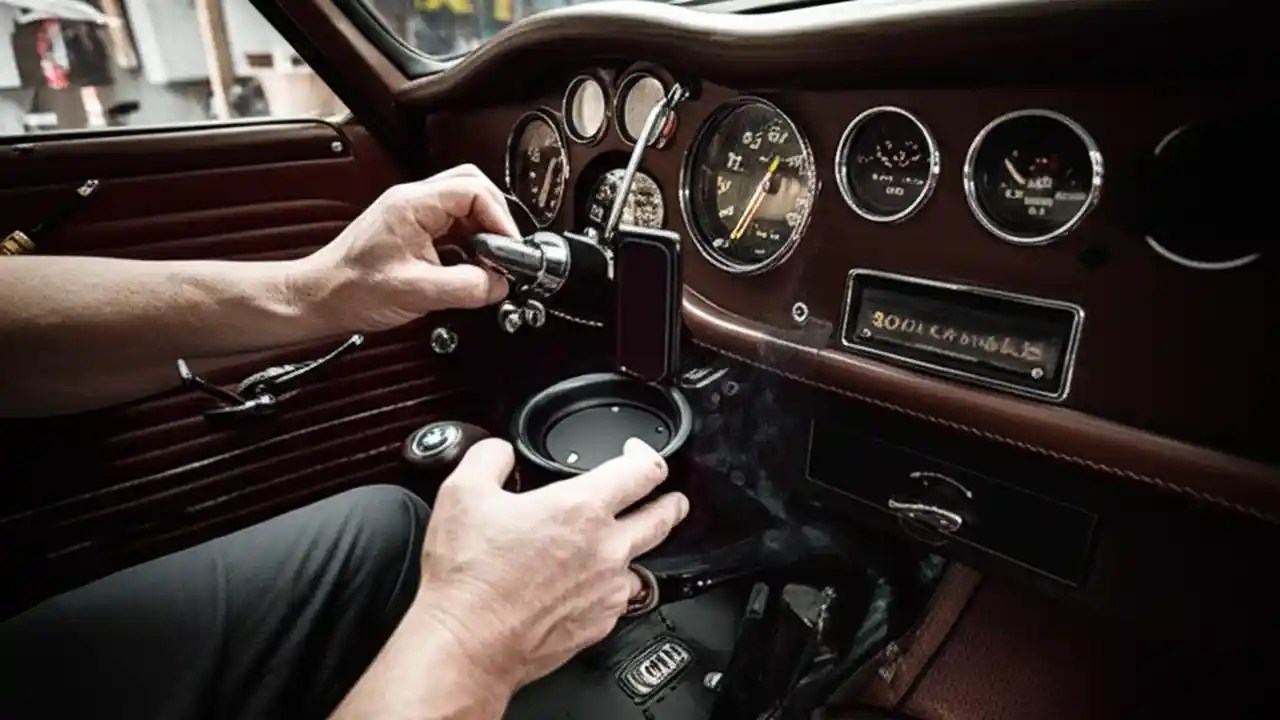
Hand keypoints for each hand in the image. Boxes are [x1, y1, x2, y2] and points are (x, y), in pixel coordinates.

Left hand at [299, 164, 518, 332]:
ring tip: (489, 256)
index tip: (508, 245)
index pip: (473, 190)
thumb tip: (499, 283)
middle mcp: (412, 200)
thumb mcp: (419, 292)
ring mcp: (411, 212)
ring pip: (463, 203)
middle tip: (504, 247)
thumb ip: (467, 287)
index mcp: (412, 205)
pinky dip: (468, 239)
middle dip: (496, 215)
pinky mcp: (411, 228)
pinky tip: (469, 262)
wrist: (320, 298)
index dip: (499, 217)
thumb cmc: (352, 290)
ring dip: (482, 227)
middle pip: (472, 186)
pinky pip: (451, 222)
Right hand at [416, 438, 689, 690]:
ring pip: (645, 560)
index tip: (635, 452)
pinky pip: (620, 598)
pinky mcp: (600, 623)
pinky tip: (594, 583)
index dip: (645, 453)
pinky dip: (612, 586)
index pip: (644, 470)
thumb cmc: (469, 576)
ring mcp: (608, 590)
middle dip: (671, 501)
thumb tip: (500, 452)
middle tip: (671, 497)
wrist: (468, 643)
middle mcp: (607, 548)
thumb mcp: (462, 492)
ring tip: (633, 541)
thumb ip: (489, 457)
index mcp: (583, 508)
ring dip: (641, 547)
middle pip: (663, 517)